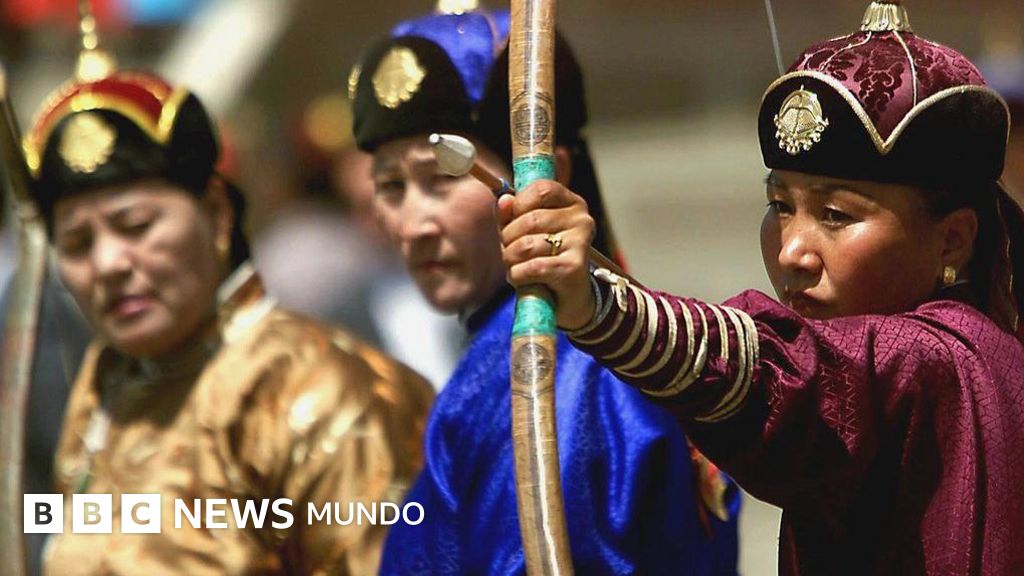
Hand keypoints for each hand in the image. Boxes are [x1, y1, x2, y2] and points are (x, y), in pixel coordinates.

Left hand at [496, 180, 595, 329]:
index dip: (519, 203)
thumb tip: (504, 200)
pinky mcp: (574, 268)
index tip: (512, 220)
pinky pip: (533, 267)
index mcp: (572, 204)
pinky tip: (522, 279)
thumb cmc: (544, 260)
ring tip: (516, 266)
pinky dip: (518, 275)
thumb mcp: (524, 232)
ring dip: (511, 259)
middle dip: (508, 238)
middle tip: (509, 251)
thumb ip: (512, 214)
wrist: (567, 301)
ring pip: (527, 244)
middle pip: (530, 219)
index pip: (542, 189)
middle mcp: (582, 220)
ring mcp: (580, 243)